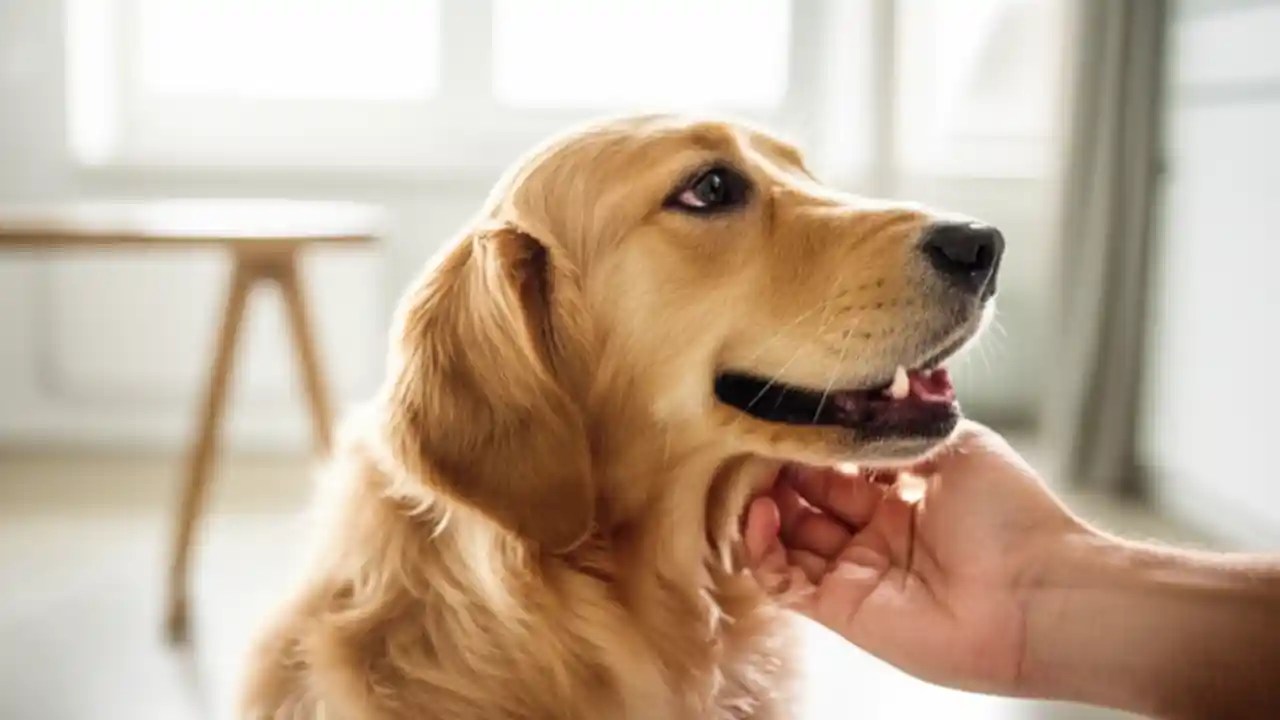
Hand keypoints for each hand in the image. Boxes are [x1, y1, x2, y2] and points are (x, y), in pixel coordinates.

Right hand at [743, 421, 1084, 694]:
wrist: (1039, 591)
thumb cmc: (1013, 517)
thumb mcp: (956, 446)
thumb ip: (899, 431)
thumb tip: (850, 410)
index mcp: (902, 498)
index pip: (836, 468)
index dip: (809, 447)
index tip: (783, 420)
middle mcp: (875, 535)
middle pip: (806, 500)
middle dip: (779, 472)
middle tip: (755, 443)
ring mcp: (856, 573)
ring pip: (787, 539)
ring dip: (764, 507)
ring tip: (751, 475)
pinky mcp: (842, 608)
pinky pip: (783, 581)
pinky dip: (762, 549)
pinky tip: (761, 513)